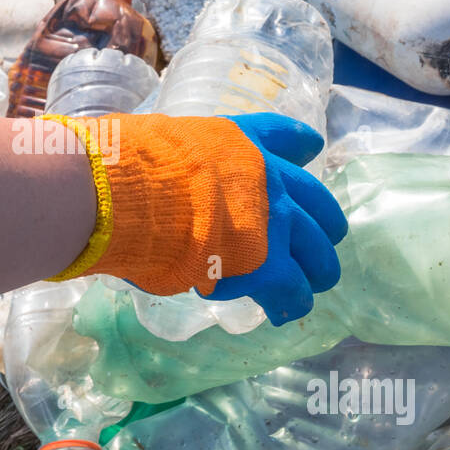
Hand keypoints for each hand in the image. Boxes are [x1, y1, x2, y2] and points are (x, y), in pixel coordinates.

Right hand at [51, 111, 346, 324]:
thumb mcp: (156, 147)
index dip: (300, 143)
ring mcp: (276, 223)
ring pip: (318, 254)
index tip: (311, 147)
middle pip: (319, 206)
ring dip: (313, 273)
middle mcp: (269, 179)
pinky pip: (293, 292)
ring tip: (305, 291)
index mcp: (240, 144)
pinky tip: (280, 313)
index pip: (282, 136)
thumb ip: (168, 165)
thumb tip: (141, 183)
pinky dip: (288, 304)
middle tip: (316, 246)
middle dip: (321, 229)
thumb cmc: (128, 173)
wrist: (133, 199)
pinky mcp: (269, 265)